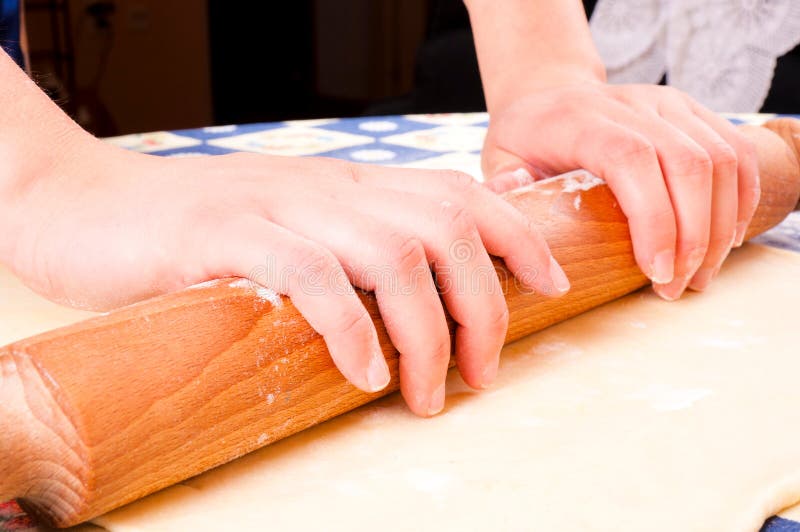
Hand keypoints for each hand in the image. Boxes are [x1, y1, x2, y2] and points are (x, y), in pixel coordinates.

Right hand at [2, 136, 569, 416]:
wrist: (81, 206)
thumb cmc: (190, 235)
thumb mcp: (284, 233)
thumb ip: (342, 253)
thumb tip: (403, 310)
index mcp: (347, 186)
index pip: (458, 192)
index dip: (517, 236)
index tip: (548, 289)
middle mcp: (325, 188)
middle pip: (445, 228)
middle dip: (483, 307)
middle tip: (477, 376)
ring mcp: (277, 207)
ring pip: (393, 255)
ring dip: (428, 333)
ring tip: (426, 395)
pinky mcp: (223, 236)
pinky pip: (310, 274)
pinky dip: (350, 327)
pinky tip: (364, 375)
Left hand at [482, 82, 759, 299]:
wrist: (548, 93)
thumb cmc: (523, 139)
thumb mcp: (497, 160)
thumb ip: (504, 190)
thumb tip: (522, 228)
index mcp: (578, 118)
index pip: (630, 158)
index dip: (653, 217)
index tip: (655, 272)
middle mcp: (629, 103)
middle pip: (687, 162)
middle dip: (693, 236)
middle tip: (677, 288)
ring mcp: (665, 103)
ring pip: (720, 158)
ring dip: (720, 225)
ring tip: (699, 274)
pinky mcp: (690, 111)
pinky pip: (735, 151)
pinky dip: (740, 199)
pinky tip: (726, 239)